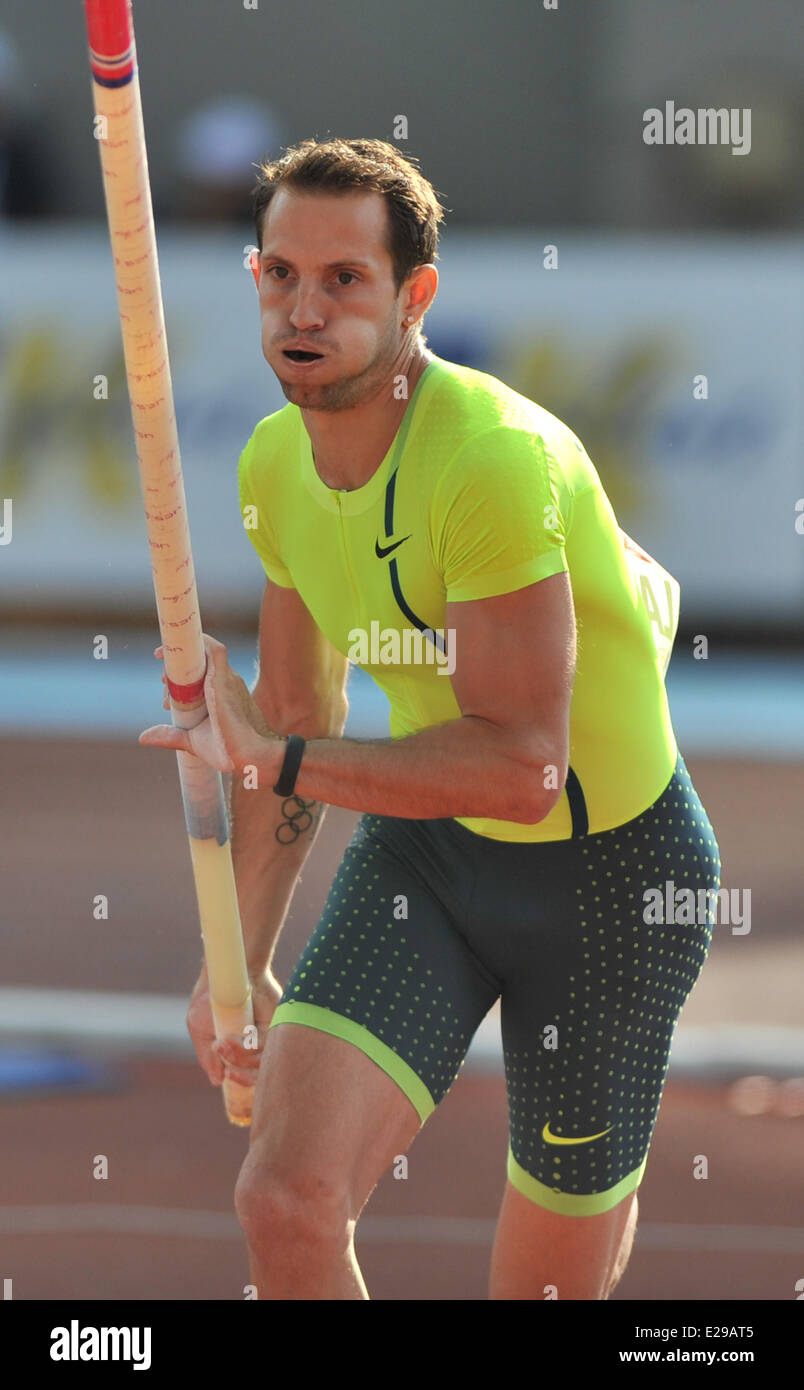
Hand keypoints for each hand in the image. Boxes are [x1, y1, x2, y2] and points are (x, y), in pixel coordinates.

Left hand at [139, 633, 282, 774]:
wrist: (249, 757)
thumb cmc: (228, 751)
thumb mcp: (192, 741)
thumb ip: (170, 736)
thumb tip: (143, 737)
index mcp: (222, 693)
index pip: (201, 670)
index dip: (180, 670)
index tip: (164, 681)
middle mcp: (226, 681)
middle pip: (198, 661)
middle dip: (175, 667)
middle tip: (163, 685)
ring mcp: (226, 678)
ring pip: (200, 653)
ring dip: (179, 659)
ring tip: (164, 678)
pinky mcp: (224, 678)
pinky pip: (213, 649)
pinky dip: (197, 642)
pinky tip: (174, 649)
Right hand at [187, 967, 283, 1090]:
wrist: (223, 972)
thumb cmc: (210, 998)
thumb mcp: (200, 1028)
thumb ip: (208, 1057)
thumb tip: (217, 1080)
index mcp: (242, 1049)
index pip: (250, 1075)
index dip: (239, 1080)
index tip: (225, 1075)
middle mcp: (257, 1044)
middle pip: (260, 1073)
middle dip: (242, 1076)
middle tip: (227, 1070)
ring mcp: (267, 1034)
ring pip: (260, 1061)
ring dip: (238, 1057)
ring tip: (220, 1044)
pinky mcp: (274, 1023)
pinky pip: (265, 1044)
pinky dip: (245, 1046)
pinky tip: (227, 1039)